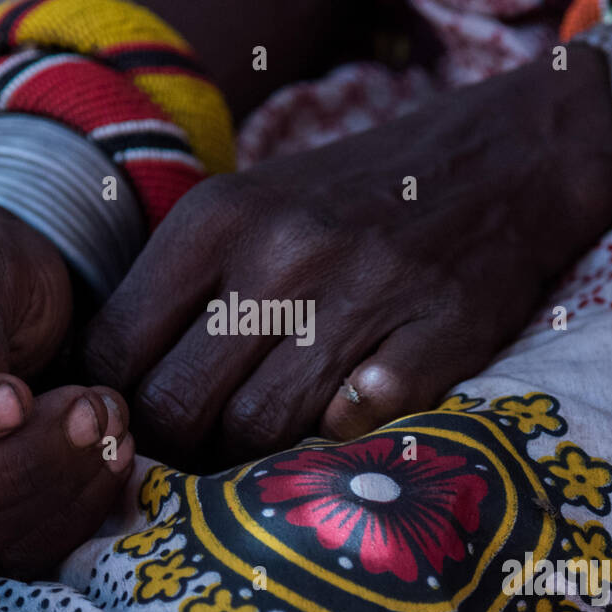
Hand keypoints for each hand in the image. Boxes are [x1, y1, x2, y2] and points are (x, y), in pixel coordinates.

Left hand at [84, 46, 611, 464]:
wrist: (501, 156)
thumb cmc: (353, 197)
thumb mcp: (247, 208)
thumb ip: (176, 289)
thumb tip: (110, 389)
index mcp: (216, 218)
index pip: (116, 350)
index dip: (120, 405)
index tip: (143, 425)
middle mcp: (280, 252)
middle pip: (179, 405)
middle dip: (180, 449)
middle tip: (204, 453)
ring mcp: (363, 292)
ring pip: (259, 429)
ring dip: (256, 455)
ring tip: (271, 440)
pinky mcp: (437, 331)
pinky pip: (356, 425)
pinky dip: (342, 437)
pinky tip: (349, 413)